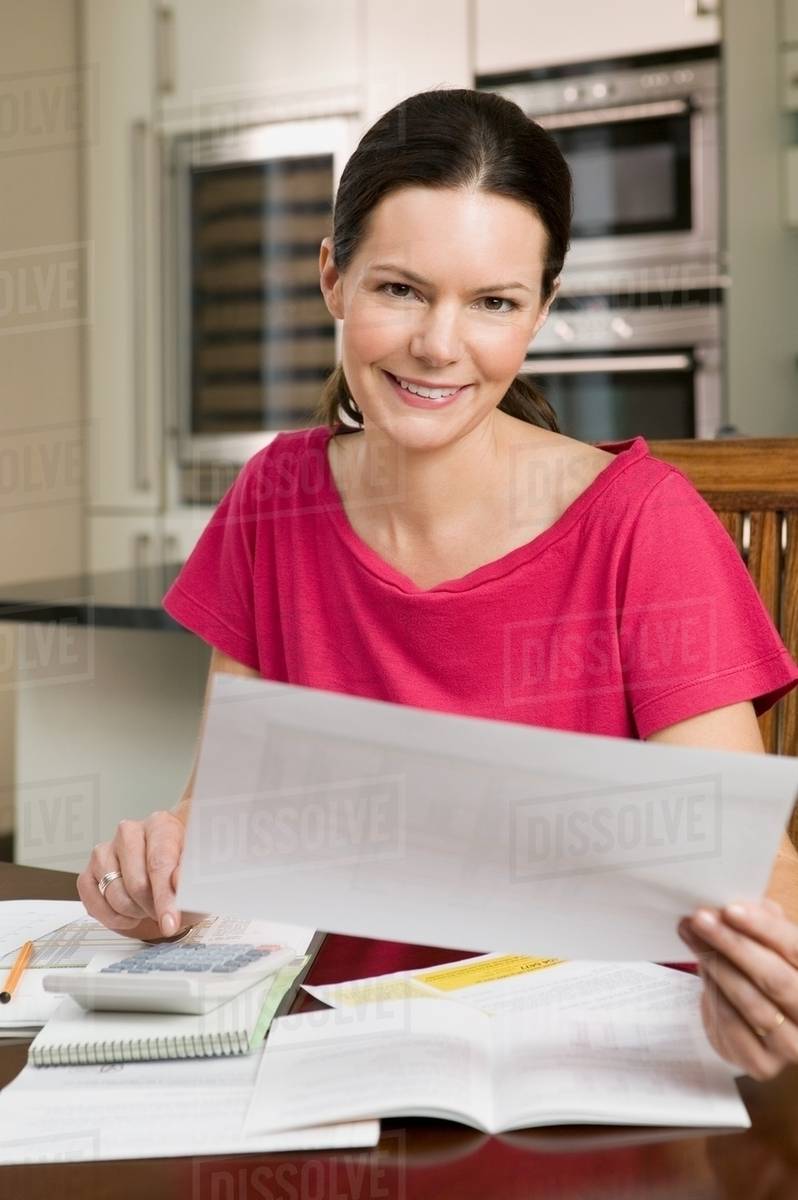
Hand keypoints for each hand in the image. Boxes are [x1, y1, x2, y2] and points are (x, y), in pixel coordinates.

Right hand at [77, 809, 190, 941]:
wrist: (170, 862)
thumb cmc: (184, 865)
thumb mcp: (199, 871)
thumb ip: (189, 876)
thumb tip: (176, 882)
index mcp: (160, 825)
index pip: (159, 863)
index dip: (165, 897)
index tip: (170, 921)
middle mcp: (129, 833)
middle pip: (136, 883)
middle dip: (152, 908)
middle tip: (164, 914)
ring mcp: (105, 851)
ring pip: (114, 895)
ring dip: (134, 912)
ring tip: (148, 908)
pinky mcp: (89, 872)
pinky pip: (93, 903)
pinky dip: (113, 918)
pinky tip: (130, 914)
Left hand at [678, 899, 797, 1080]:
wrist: (752, 1020)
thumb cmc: (765, 969)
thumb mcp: (768, 941)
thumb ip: (762, 920)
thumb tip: (739, 903)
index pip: (796, 948)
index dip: (765, 928)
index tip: (730, 909)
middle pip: (774, 978)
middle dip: (733, 944)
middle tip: (701, 919)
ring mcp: (792, 1045)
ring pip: (752, 1003)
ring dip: (717, 965)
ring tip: (692, 936)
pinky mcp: (763, 1064)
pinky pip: (733, 1025)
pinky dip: (714, 994)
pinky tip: (702, 970)